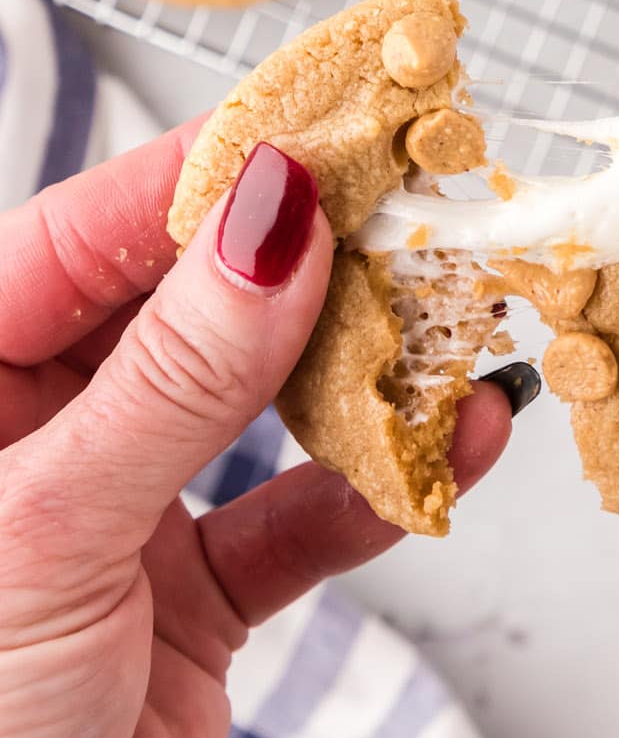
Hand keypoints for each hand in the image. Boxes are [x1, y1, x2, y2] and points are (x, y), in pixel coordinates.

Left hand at [0, 127, 511, 737]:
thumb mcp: (48, 537)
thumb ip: (173, 374)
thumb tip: (272, 213)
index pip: (89, 233)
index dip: (212, 176)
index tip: (331, 130)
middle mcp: (30, 434)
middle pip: (187, 303)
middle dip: (309, 265)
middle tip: (420, 211)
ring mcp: (110, 518)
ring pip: (253, 404)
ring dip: (360, 373)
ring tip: (456, 320)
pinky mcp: (181, 607)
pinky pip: (295, 518)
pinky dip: (378, 489)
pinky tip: (457, 446)